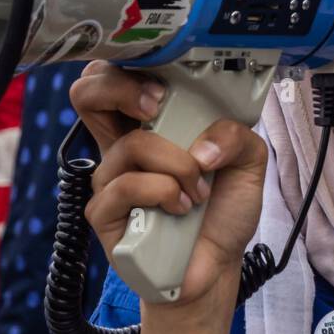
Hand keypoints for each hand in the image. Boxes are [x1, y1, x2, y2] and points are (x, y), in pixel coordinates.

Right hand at [69, 61, 267, 309]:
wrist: (216, 266)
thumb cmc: (222, 211)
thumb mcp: (247, 162)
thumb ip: (236, 134)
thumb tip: (202, 145)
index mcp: (151, 126)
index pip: (117, 76)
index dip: (131, 67)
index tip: (166, 85)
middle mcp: (123, 145)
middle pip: (86, 93)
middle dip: (121, 90)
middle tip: (158, 110)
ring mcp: (109, 178)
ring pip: (131, 144)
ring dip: (177, 164)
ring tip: (197, 190)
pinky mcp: (103, 213)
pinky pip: (126, 186)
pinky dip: (164, 193)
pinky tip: (181, 209)